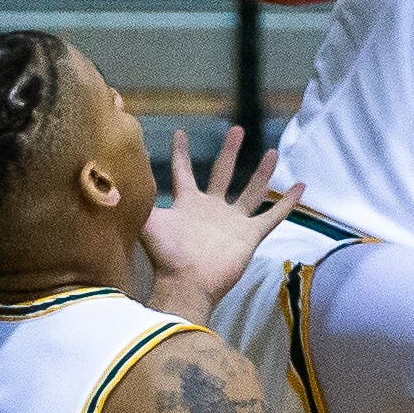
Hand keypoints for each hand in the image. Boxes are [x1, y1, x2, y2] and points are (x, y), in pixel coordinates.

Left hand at [142, 128, 303, 321]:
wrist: (187, 282)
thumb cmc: (166, 254)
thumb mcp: (148, 221)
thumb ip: (136, 199)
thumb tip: (113, 174)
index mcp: (187, 204)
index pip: (183, 172)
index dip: (181, 153)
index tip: (181, 133)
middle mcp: (211, 209)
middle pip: (222, 174)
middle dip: (229, 152)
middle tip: (236, 129)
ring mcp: (233, 222)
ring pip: (252, 191)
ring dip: (262, 172)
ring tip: (272, 152)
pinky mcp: (250, 235)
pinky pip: (273, 216)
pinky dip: (287, 202)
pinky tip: (300, 187)